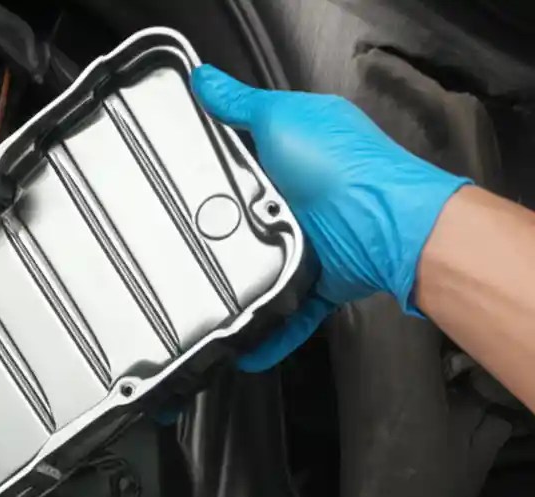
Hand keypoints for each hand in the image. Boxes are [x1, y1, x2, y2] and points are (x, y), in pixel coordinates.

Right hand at [190, 65, 471, 370]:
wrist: (390, 227)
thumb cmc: (343, 169)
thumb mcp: (281, 119)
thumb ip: (239, 106)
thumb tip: (204, 81)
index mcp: (291, 154)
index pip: (240, 159)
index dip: (208, 166)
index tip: (170, 178)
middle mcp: (301, 198)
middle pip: (244, 218)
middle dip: (212, 231)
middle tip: (171, 240)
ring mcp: (311, 241)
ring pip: (262, 266)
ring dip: (238, 282)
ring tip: (194, 295)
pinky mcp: (319, 280)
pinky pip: (288, 314)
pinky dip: (269, 336)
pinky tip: (241, 350)